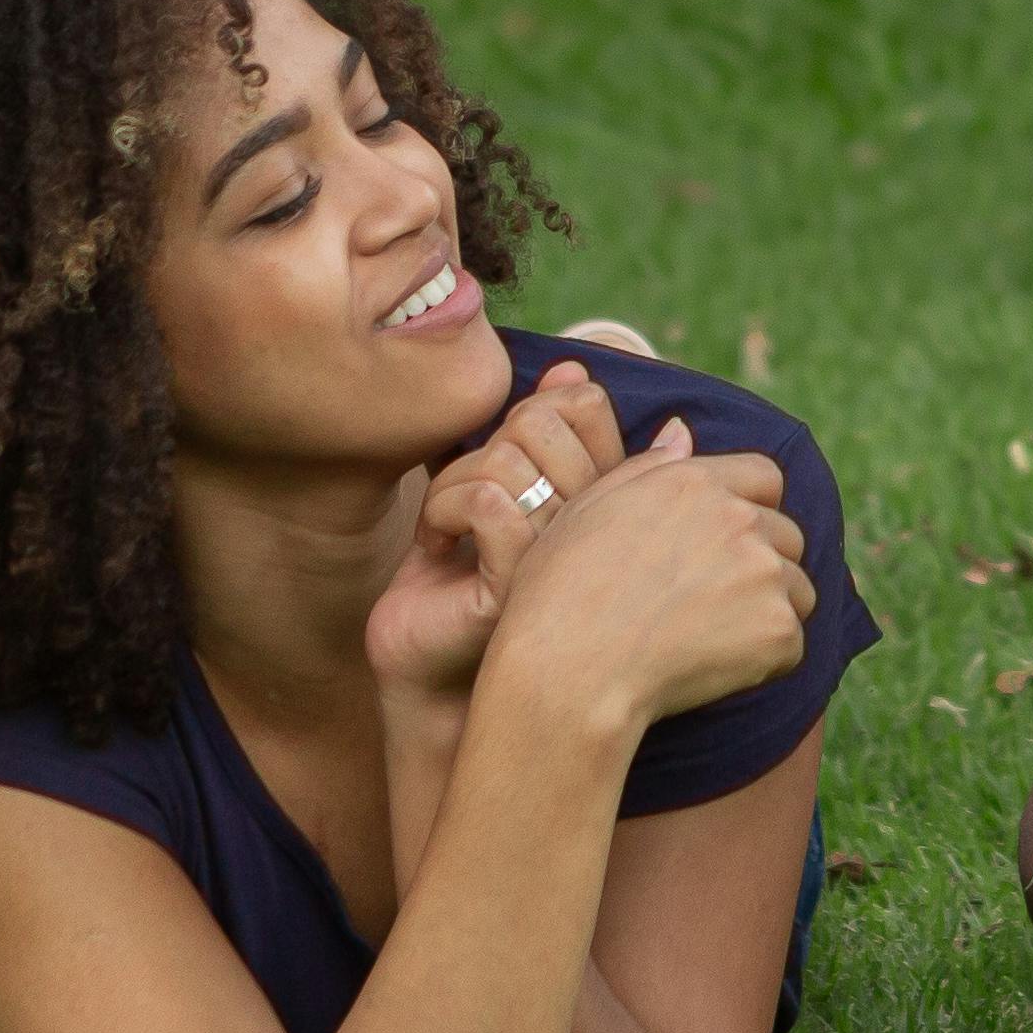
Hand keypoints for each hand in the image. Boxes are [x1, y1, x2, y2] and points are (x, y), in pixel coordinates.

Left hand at [381, 363, 632, 697]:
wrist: (426, 667)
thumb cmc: (459, 577)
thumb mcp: (497, 487)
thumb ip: (538, 432)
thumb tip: (573, 365)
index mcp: (606, 499)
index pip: (585, 404)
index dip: (524, 416)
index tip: (494, 469)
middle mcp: (600, 527)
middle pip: (542, 423)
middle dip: (479, 450)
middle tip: (460, 505)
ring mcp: (566, 557)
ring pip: (509, 459)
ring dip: (450, 487)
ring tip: (446, 531)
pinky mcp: (526, 584)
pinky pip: (487, 499)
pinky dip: (441, 511)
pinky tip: (437, 548)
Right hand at [479, 418, 813, 741]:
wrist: (568, 670)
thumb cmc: (560, 591)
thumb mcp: (586, 508)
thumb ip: (646, 466)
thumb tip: (683, 431)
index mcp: (695, 482)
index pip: (765, 477)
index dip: (750, 509)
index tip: (722, 545)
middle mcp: (738, 518)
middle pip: (787, 535)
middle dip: (761, 564)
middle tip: (711, 603)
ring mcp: (763, 572)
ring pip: (796, 589)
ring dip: (768, 610)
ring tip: (710, 637)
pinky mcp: (777, 628)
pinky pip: (791, 643)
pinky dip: (765, 659)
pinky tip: (715, 667)